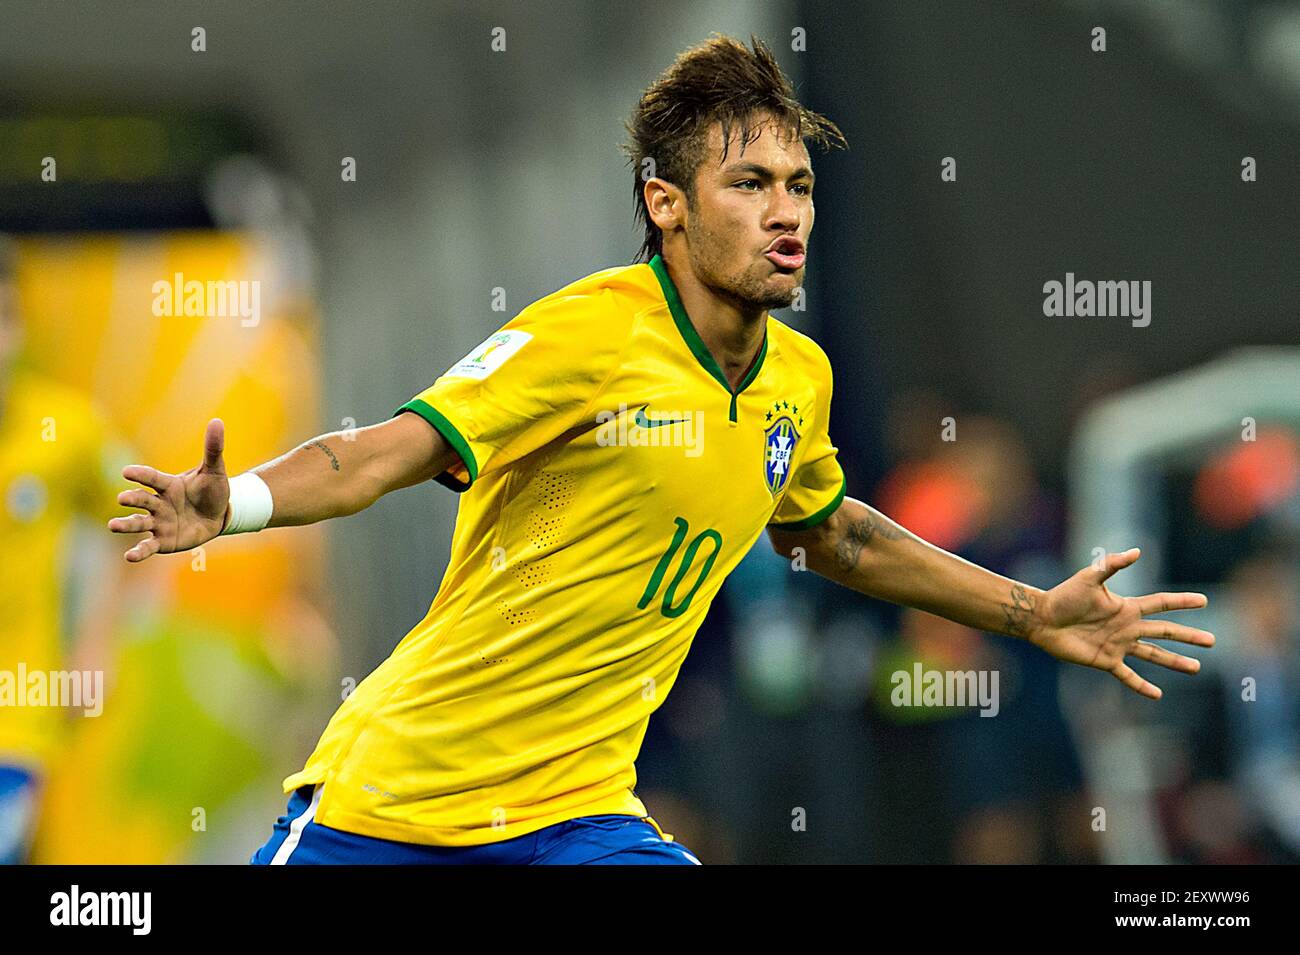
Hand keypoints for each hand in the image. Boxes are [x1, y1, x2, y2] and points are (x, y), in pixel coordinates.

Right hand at [108, 418, 230, 561]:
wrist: (219, 515)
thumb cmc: (213, 490)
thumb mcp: (215, 470)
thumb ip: (213, 448)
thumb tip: (217, 421)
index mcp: (168, 485)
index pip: (151, 478)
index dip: (140, 474)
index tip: (127, 472)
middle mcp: (159, 503)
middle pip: (142, 500)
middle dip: (132, 499)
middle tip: (122, 499)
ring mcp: (159, 522)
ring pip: (138, 523)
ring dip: (125, 525)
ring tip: (112, 526)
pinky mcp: (163, 540)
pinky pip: (148, 546)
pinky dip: (139, 551)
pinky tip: (129, 556)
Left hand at [1028, 548, 1213, 698]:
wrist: (1042, 618)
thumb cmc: (1064, 596)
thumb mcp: (1089, 577)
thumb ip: (1112, 564)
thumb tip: (1138, 552)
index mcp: (1127, 607)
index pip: (1161, 604)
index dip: (1181, 602)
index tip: (1204, 601)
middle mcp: (1127, 627)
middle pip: (1165, 632)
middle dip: (1188, 636)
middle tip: (1213, 641)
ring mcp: (1118, 645)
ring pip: (1153, 654)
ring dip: (1174, 662)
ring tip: (1196, 667)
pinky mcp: (1105, 661)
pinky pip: (1128, 676)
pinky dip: (1142, 685)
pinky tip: (1157, 695)